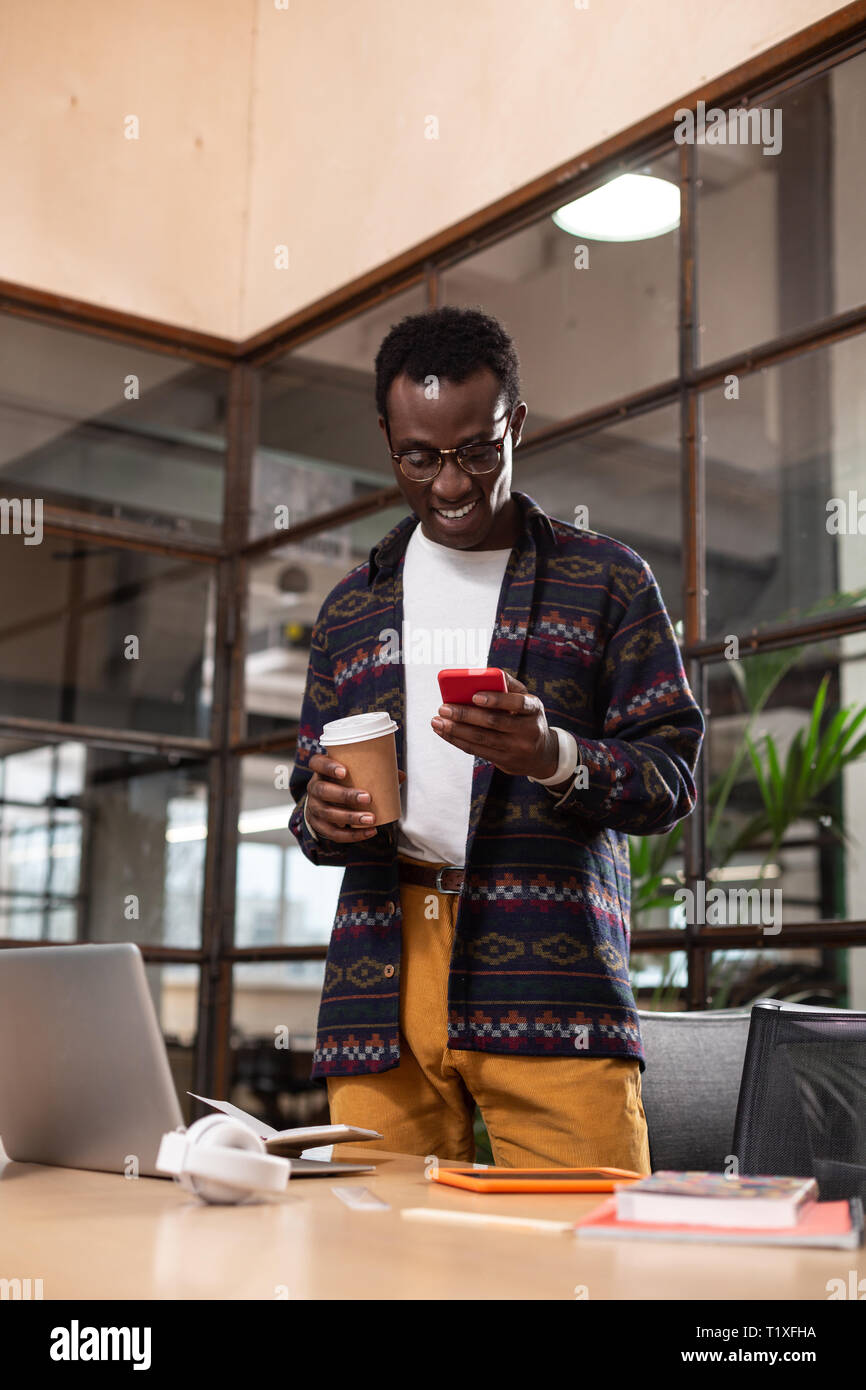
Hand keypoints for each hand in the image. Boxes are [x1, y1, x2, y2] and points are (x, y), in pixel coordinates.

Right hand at [304, 753, 405, 842]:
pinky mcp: (318, 825)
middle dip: (344, 795)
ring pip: (327, 813)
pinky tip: (369, 832)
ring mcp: (313, 807)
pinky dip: (352, 835)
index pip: (316, 763)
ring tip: (371, 818)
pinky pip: (333, 833)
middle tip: (367, 798)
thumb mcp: (354, 775)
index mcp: (321, 770)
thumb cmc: (344, 783)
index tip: (344, 771)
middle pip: (322, 790)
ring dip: (350, 817)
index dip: (327, 766)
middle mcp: (313, 788)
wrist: (325, 803)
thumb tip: (401, 776)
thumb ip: (375, 772)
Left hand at [431, 672, 558, 778]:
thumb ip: (508, 686)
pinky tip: (444, 732)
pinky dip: (458, 740)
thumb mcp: (526, 700)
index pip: (517, 702)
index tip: (474, 696)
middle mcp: (529, 730)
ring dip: (455, 730)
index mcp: (534, 709)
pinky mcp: (504, 761)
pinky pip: (477, 750)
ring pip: (481, 739)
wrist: (542, 754)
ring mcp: (516, 748)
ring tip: (437, 721)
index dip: (496, 700)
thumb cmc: (526, 717)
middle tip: (443, 707)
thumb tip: (482, 673)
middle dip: (465, 714)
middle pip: (493, 722)